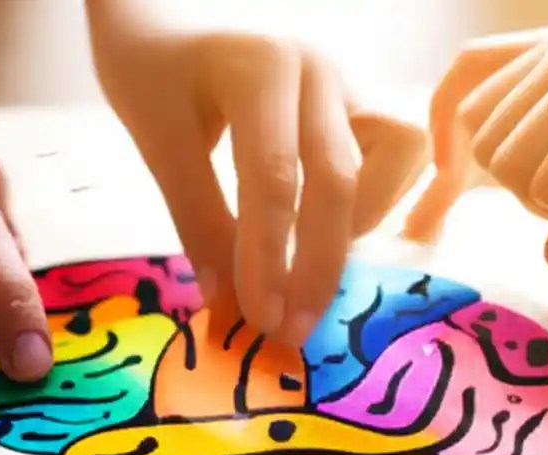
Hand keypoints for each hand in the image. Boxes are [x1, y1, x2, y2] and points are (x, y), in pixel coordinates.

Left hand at [87, 1, 425, 345]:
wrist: (169, 10)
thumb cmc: (154, 68)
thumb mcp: (158, 139)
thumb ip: (196, 218)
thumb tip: (227, 305)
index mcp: (262, 66)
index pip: (274, 178)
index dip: (269, 259)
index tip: (260, 320)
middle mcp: (319, 68)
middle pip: (339, 180)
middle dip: (318, 266)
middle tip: (290, 329)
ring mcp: (348, 80)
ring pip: (392, 159)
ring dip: (359, 224)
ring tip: (309, 269)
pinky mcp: (360, 100)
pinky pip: (393, 154)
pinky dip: (374, 201)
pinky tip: (331, 235)